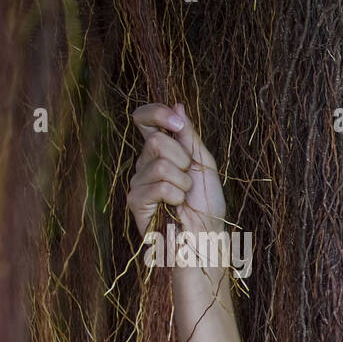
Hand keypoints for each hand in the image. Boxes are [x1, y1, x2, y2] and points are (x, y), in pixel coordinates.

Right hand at [126, 102, 224, 237]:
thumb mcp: (203, 163)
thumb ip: (189, 135)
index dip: (156, 113)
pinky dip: (176, 195)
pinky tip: (176, 206)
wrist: (206, 237)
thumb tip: (176, 104)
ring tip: (184, 196)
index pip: (144, 119)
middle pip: (155, 140)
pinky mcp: (135, 200)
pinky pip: (159, 185)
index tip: (177, 123)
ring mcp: (138, 181)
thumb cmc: (206, 204)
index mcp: (160, 152)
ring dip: (182, 181)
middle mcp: (145, 163)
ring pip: (160, 164)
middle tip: (189, 180)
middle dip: (182, 159)